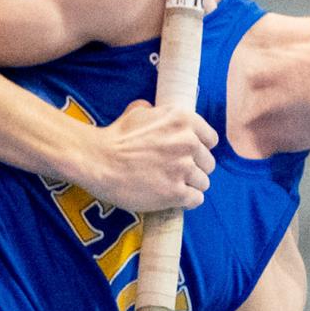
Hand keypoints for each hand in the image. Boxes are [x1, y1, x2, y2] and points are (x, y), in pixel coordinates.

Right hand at [84, 100, 216, 213]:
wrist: (98, 161)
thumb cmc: (114, 137)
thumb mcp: (135, 113)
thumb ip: (154, 111)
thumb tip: (153, 109)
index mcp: (183, 119)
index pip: (211, 139)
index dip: (199, 149)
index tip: (187, 155)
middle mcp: (188, 142)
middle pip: (208, 163)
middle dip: (194, 169)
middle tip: (175, 173)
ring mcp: (183, 168)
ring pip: (203, 182)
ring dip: (189, 186)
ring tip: (171, 186)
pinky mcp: (176, 192)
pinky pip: (196, 199)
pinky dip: (186, 201)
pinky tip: (173, 198)